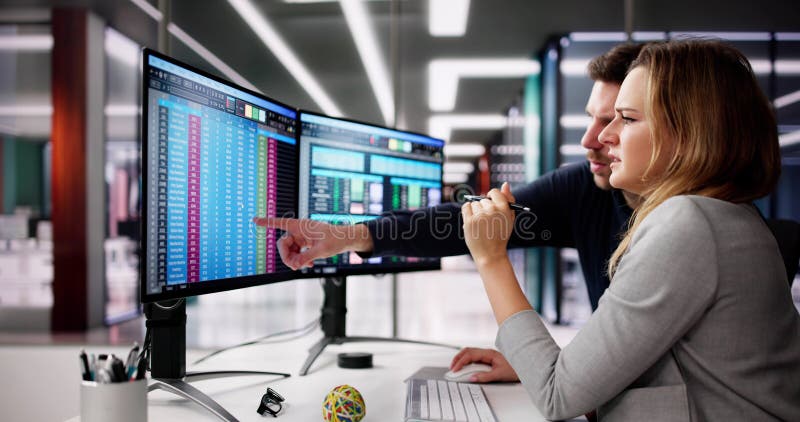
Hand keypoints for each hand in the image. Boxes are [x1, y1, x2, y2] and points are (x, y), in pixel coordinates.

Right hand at [252, 217, 372, 269]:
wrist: (345, 240)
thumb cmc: (335, 240)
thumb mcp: (322, 250)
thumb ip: (306, 257)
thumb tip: (294, 266)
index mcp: (301, 226)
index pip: (280, 223)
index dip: (267, 222)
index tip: (254, 220)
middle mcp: (299, 231)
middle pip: (283, 243)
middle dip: (287, 256)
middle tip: (296, 266)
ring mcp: (301, 238)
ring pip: (289, 251)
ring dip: (294, 260)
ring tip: (306, 265)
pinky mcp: (304, 244)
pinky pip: (295, 253)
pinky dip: (300, 260)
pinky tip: (309, 264)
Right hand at [450, 347, 518, 382]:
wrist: (525, 367)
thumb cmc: (515, 369)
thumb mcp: (500, 375)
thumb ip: (485, 377)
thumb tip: (472, 378)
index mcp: (489, 353)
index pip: (470, 355)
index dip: (460, 362)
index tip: (455, 370)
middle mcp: (487, 352)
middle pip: (467, 351)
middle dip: (458, 358)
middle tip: (451, 368)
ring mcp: (487, 355)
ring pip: (470, 354)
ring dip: (461, 360)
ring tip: (455, 368)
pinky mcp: (487, 359)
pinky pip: (474, 358)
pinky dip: (466, 362)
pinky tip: (464, 368)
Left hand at [461, 182, 515, 266]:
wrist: (490, 254)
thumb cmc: (500, 236)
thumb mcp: (509, 218)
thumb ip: (508, 200)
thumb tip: (505, 184)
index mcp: (504, 208)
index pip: (494, 192)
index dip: (492, 198)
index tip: (491, 206)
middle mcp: (492, 210)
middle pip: (483, 199)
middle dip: (484, 207)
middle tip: (487, 221)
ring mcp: (480, 215)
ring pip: (474, 203)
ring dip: (476, 211)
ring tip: (480, 223)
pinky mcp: (469, 221)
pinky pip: (466, 207)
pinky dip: (467, 211)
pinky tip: (472, 220)